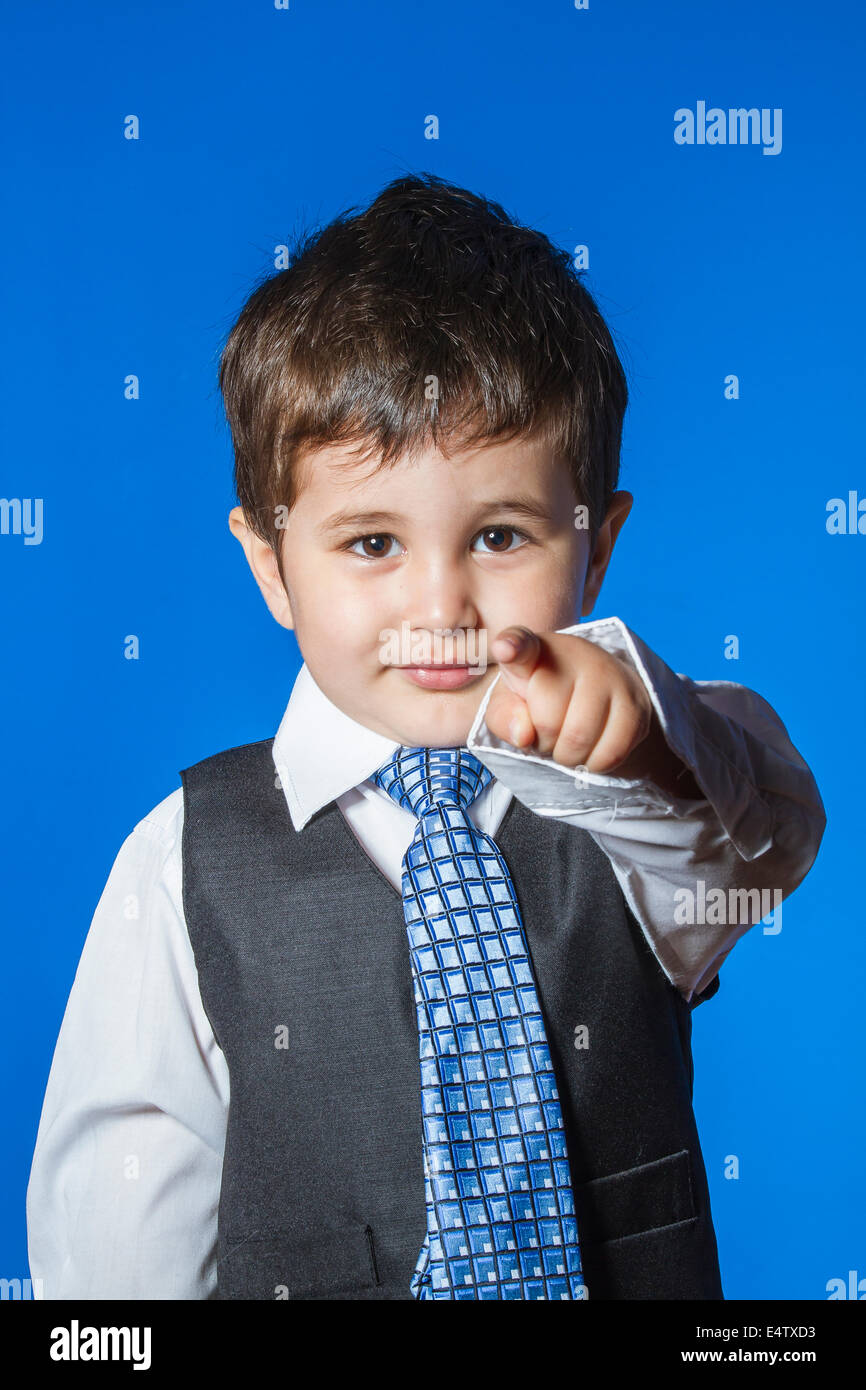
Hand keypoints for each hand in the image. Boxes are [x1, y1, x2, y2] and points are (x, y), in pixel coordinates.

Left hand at [484, 626, 701, 794]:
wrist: (591, 690)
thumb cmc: (542, 697)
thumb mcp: (510, 703)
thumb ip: (504, 717)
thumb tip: (524, 735)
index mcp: (536, 649)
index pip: (521, 645)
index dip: (512, 647)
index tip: (506, 649)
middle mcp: (578, 654)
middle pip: (549, 722)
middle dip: (543, 742)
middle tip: (547, 732)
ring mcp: (613, 675)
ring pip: (580, 740)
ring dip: (568, 756)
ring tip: (567, 739)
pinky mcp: (638, 703)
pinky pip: (611, 753)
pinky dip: (594, 764)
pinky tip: (590, 747)